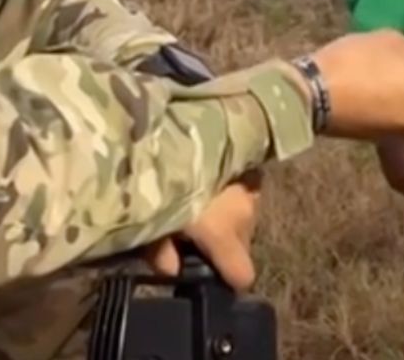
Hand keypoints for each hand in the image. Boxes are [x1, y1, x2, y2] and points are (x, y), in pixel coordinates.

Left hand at [142, 171, 261, 289]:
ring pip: (244, 215)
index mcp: (223, 230)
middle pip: (242, 243)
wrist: (183, 124)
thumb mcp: (153, 218)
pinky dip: (233, 190)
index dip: (226, 279)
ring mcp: (250, 186)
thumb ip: (159, 248)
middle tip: (194, 232)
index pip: (242, 273)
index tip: (209, 274)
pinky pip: (248, 187)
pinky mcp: (249, 163)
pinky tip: (213, 181)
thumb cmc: (162, 180)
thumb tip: (170, 269)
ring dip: (227, 215)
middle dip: (223, 243)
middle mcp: (244, 212)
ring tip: (201, 202)